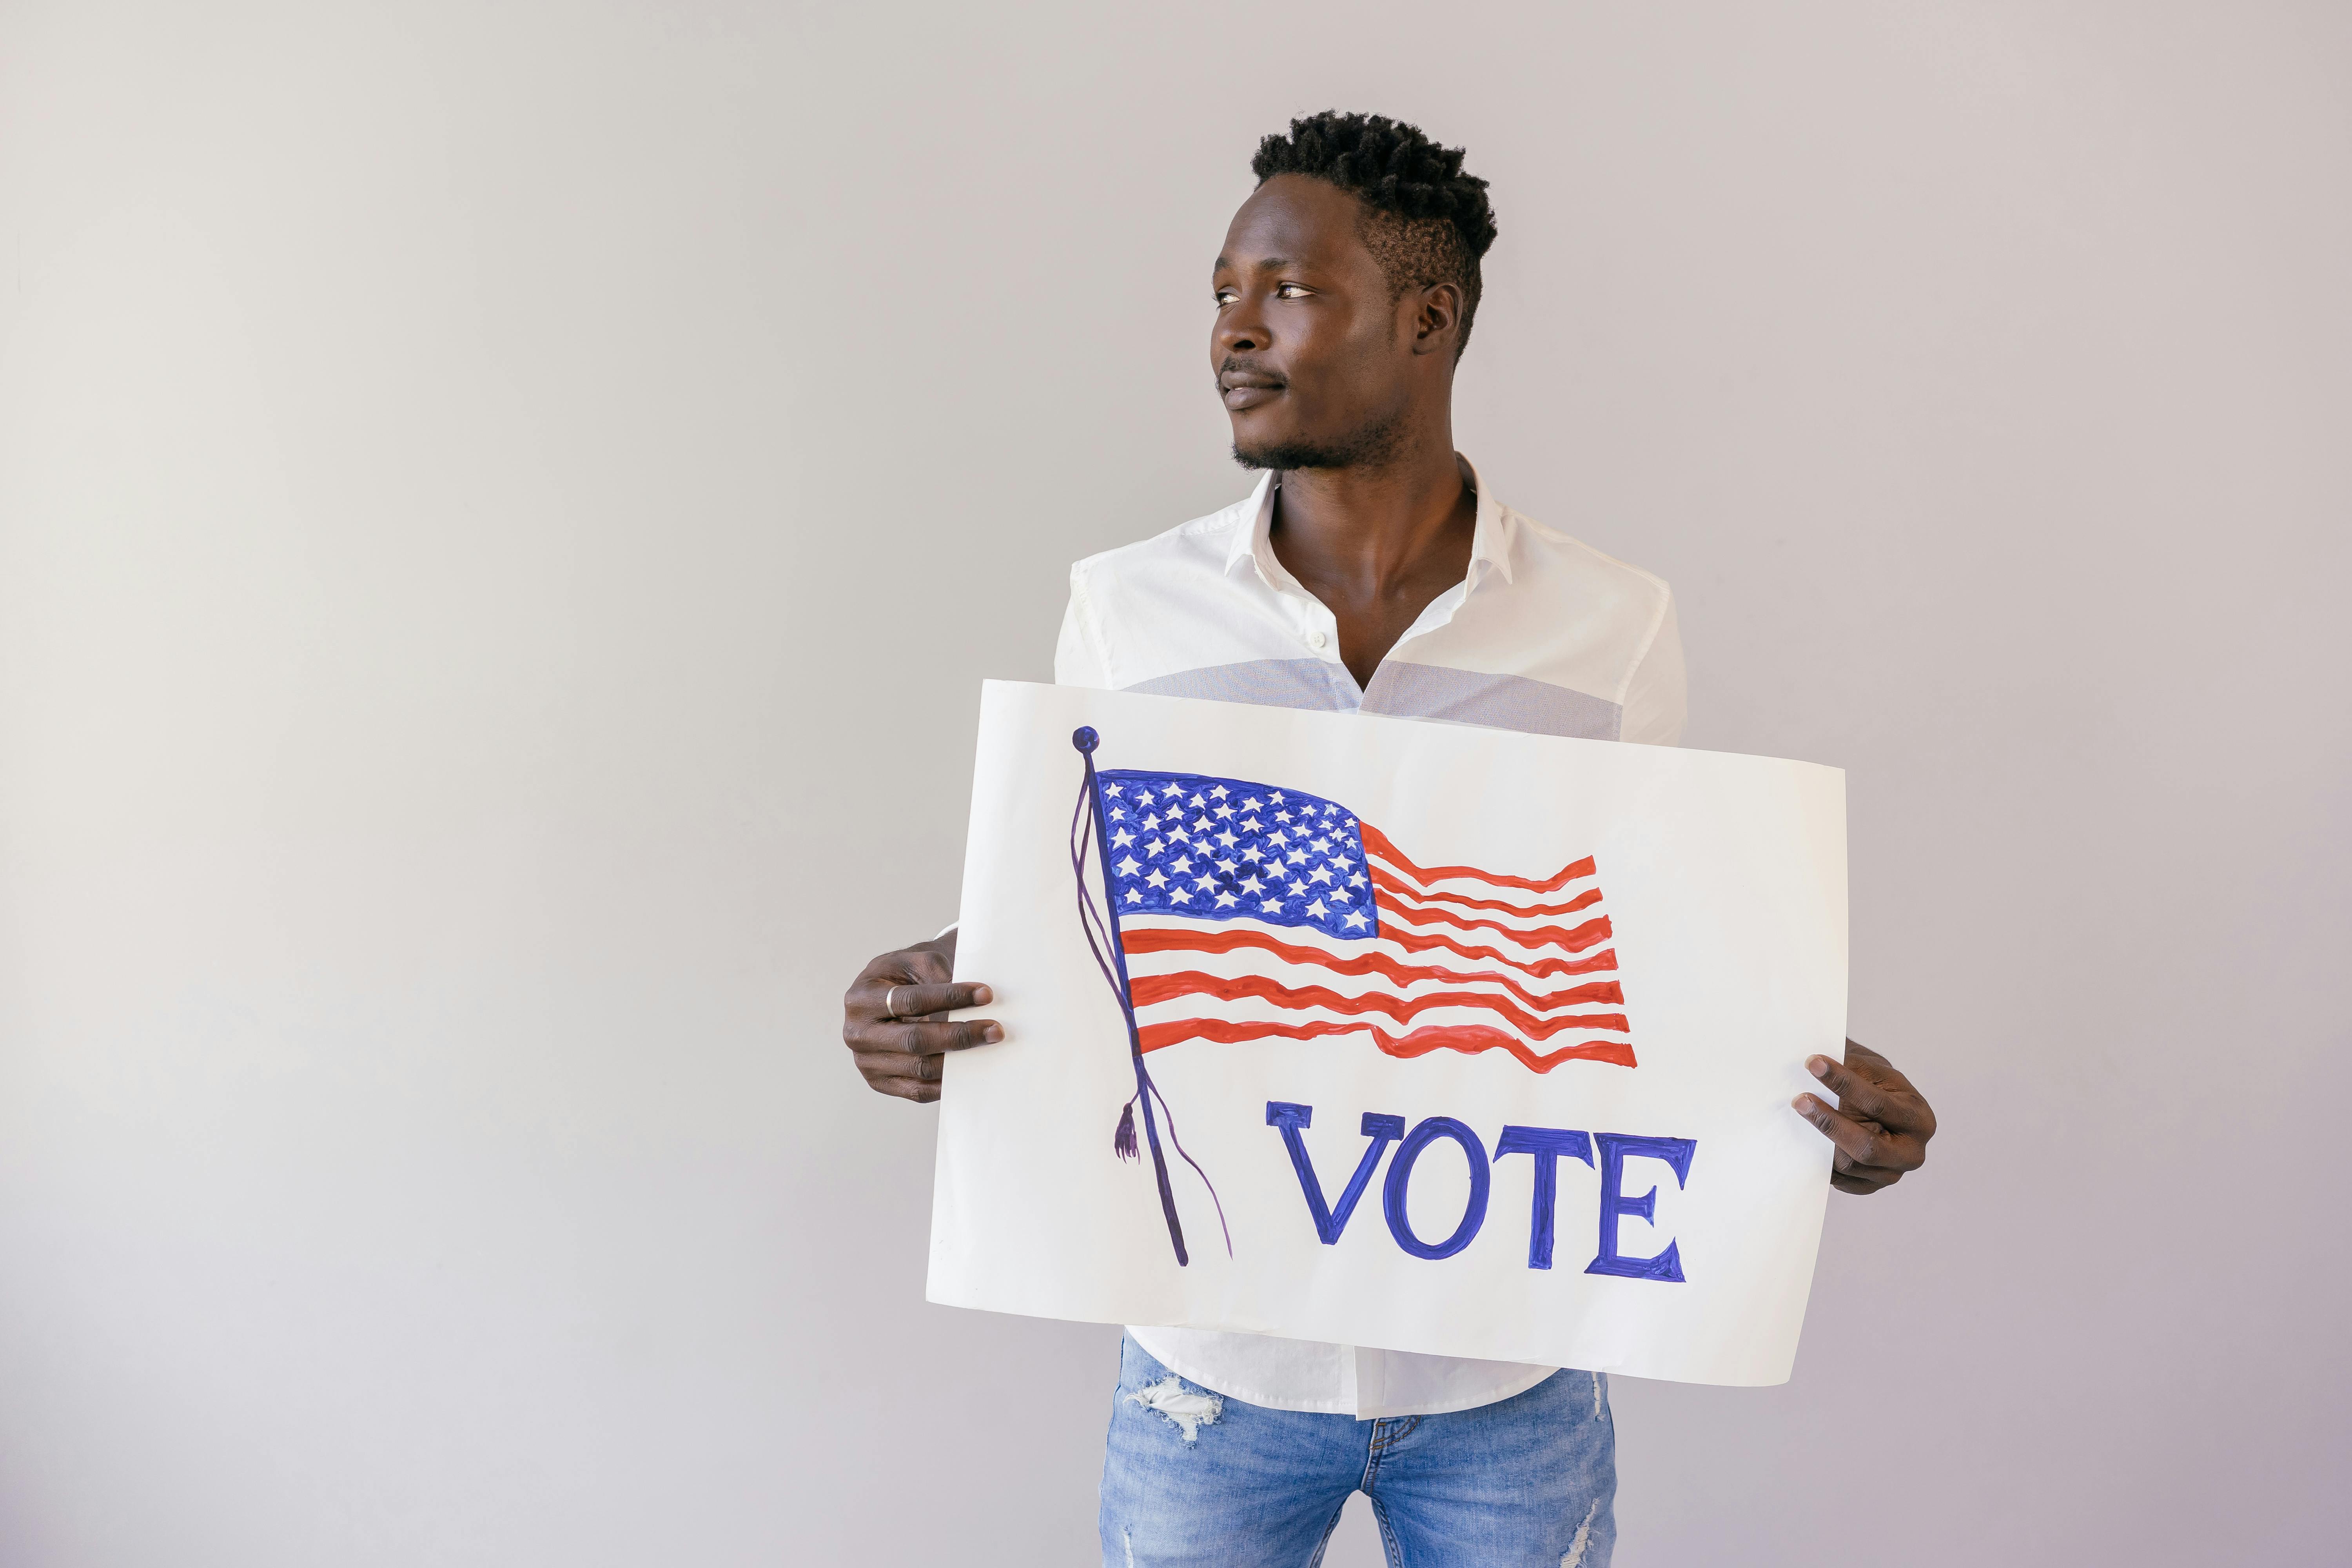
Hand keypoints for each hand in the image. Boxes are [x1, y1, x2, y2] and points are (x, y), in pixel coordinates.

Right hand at [842, 931, 1001, 1103]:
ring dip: (959, 1061)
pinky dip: (947, 1083)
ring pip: (919, 1068)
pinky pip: (917, 1090)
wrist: (886, 995)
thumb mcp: (914, 961)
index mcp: (861, 998)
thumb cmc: (904, 976)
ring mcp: (866, 1063)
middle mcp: (857, 1033)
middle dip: (959, 1035)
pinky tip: (971, 1070)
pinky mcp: (880, 1083)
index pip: (911, 1001)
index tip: (986, 994)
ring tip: (989, 1046)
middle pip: (915, 1040)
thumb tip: (972, 998)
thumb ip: (937, 972)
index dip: (951, 997)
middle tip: (995, 1029)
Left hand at [1792, 1040, 1935, 1193]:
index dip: (1843, 1083)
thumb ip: (1850, 1068)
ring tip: (1800, 1113)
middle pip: (1867, 1147)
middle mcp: (1911, 1152)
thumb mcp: (1869, 1068)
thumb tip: (1817, 1065)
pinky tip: (1808, 1139)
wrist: (1872, 1105)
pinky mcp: (1869, 1186)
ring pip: (1848, 1165)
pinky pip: (1840, 1180)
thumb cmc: (1872, 1082)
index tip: (1813, 1064)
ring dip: (1819, 1140)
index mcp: (1918, 1118)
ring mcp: (1891, 1173)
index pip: (1878, 1103)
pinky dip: (1821, 1161)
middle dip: (1830, 1123)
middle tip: (1800, 1100)